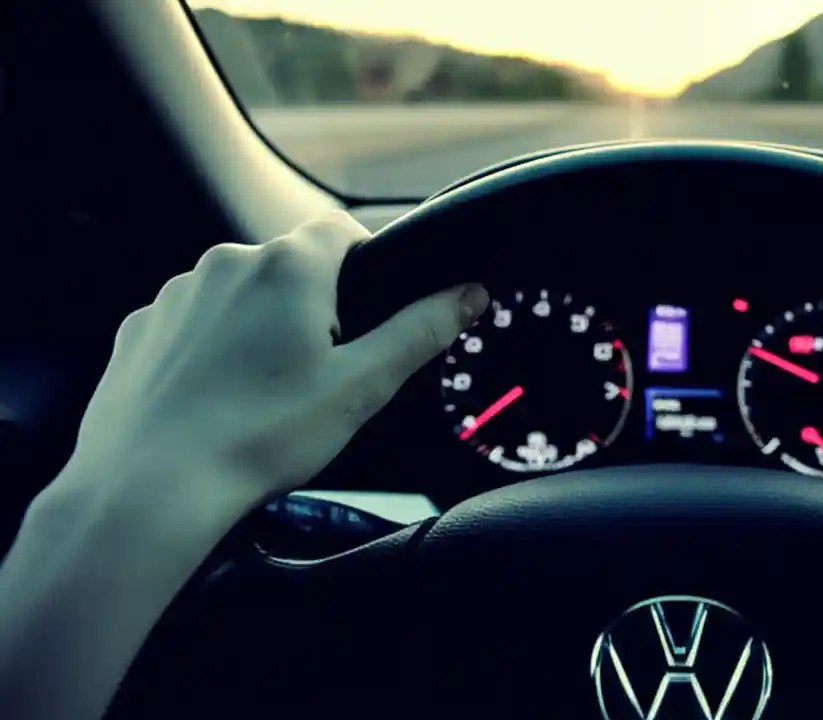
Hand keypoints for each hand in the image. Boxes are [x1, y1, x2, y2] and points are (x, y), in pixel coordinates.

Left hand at [63, 211, 487, 510]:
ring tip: (267, 396)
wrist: (151, 486)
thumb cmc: (261, 437)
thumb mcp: (362, 387)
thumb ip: (420, 331)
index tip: (369, 319)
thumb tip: (469, 292)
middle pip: (292, 268)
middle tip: (322, 374)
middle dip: (313, 308)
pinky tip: (219, 402)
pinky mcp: (141, 329)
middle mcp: (227, 263)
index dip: (366, 268)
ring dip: (260, 327)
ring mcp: (176, 294)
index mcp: (288, 267)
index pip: (343, 232)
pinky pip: (194, 325)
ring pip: (241, 296)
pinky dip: (212, 351)